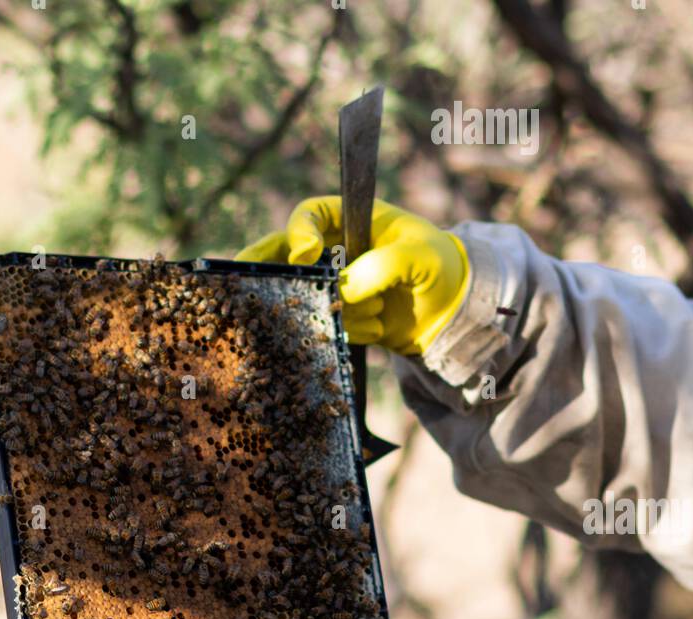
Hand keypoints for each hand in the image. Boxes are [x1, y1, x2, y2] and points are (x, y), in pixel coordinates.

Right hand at [236, 195, 469, 353]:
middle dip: (262, 265)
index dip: (299, 232)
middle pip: (283, 251)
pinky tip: (377, 327)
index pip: (310, 215)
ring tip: (373, 310)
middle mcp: (334, 248)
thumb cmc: (439, 267)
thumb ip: (384, 266)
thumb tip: (345, 290)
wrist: (450, 311)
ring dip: (329, 306)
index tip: (306, 255)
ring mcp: (332, 283)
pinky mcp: (337, 315)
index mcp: (351, 219)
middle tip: (242, 280)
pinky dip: (346, 328)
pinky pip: (323, 322)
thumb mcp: (420, 257)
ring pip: (300, 292)